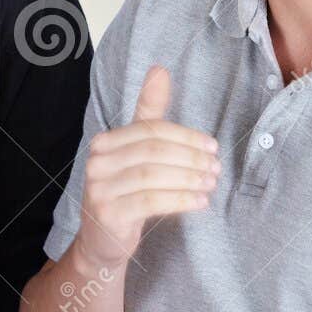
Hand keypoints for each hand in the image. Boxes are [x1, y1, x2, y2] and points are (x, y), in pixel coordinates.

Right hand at [73, 66, 219, 271]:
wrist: (101, 241)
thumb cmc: (125, 192)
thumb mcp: (136, 151)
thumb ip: (148, 113)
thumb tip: (160, 69)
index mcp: (104, 142)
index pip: (151, 130)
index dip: (185, 136)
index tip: (211, 146)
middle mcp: (97, 162)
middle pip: (153, 151)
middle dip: (190, 158)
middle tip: (215, 168)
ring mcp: (99, 188)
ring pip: (153, 175)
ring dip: (188, 179)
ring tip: (210, 184)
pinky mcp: (108, 213)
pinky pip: (151, 201)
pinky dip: (180, 199)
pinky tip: (200, 202)